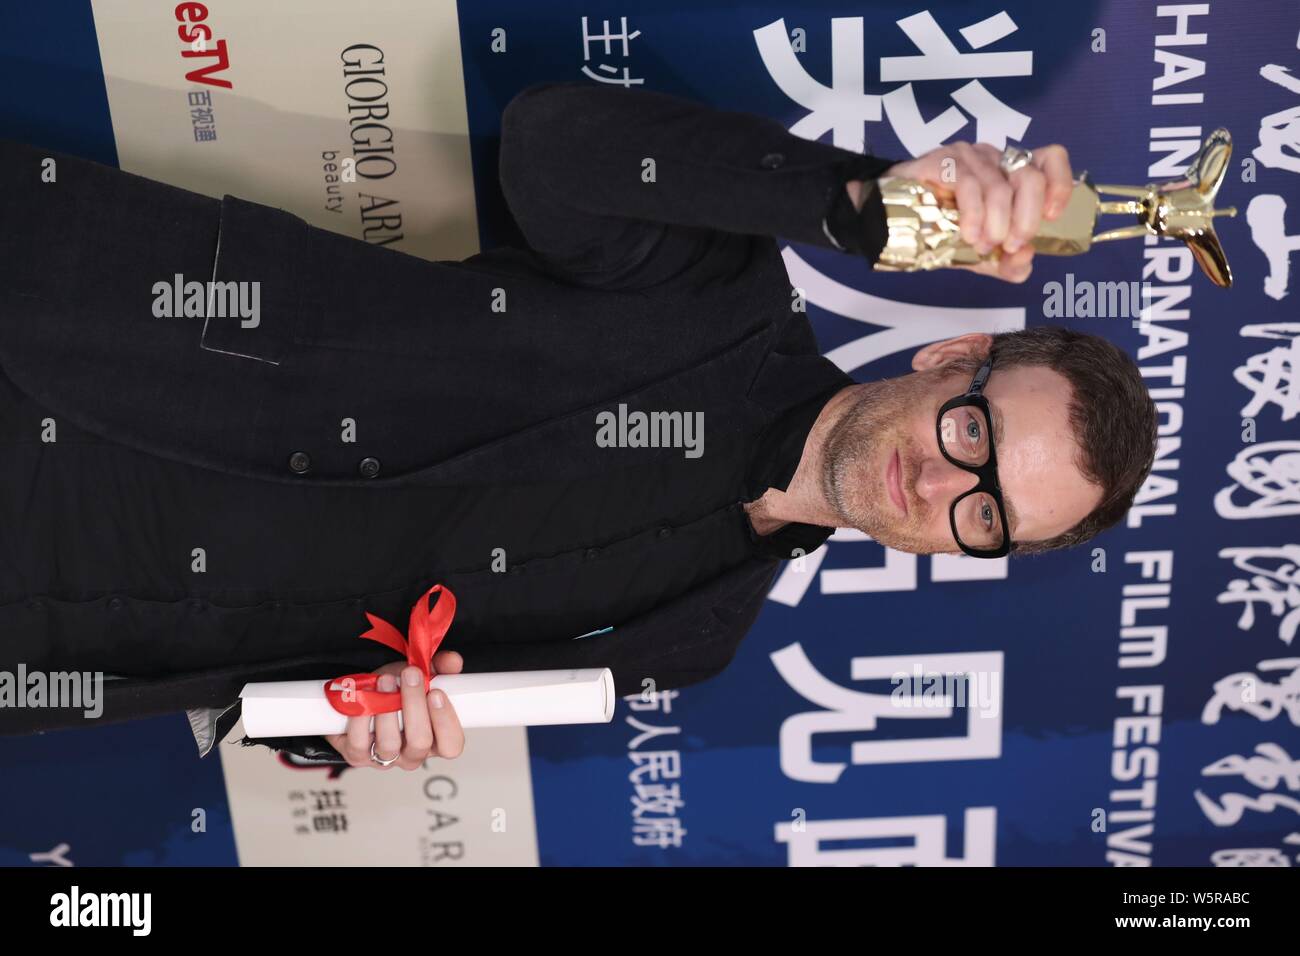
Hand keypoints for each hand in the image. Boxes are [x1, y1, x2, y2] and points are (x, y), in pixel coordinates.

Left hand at [323, 650, 465, 769]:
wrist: (365, 692)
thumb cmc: (398, 689)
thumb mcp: (423, 674)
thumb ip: (442, 667)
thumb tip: (452, 660)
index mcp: (435, 740)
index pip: (451, 746)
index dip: (446, 722)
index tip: (437, 693)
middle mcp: (412, 754)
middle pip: (420, 742)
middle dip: (415, 705)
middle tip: (410, 675)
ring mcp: (385, 758)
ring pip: (389, 744)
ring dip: (387, 708)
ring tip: (385, 680)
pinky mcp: (358, 755)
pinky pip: (359, 742)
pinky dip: (361, 717)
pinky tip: (365, 697)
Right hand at [873, 141, 1073, 282]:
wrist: (884, 221)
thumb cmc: (934, 230)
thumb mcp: (978, 254)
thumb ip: (1006, 263)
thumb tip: (1026, 259)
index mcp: (1009, 173)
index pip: (1051, 158)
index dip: (1060, 185)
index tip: (1050, 217)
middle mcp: (994, 158)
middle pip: (1030, 176)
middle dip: (1027, 218)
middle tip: (1011, 245)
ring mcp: (968, 156)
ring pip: (1000, 186)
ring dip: (997, 224)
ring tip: (982, 246)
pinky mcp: (943, 160)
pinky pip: (969, 185)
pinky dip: (974, 216)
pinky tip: (968, 235)